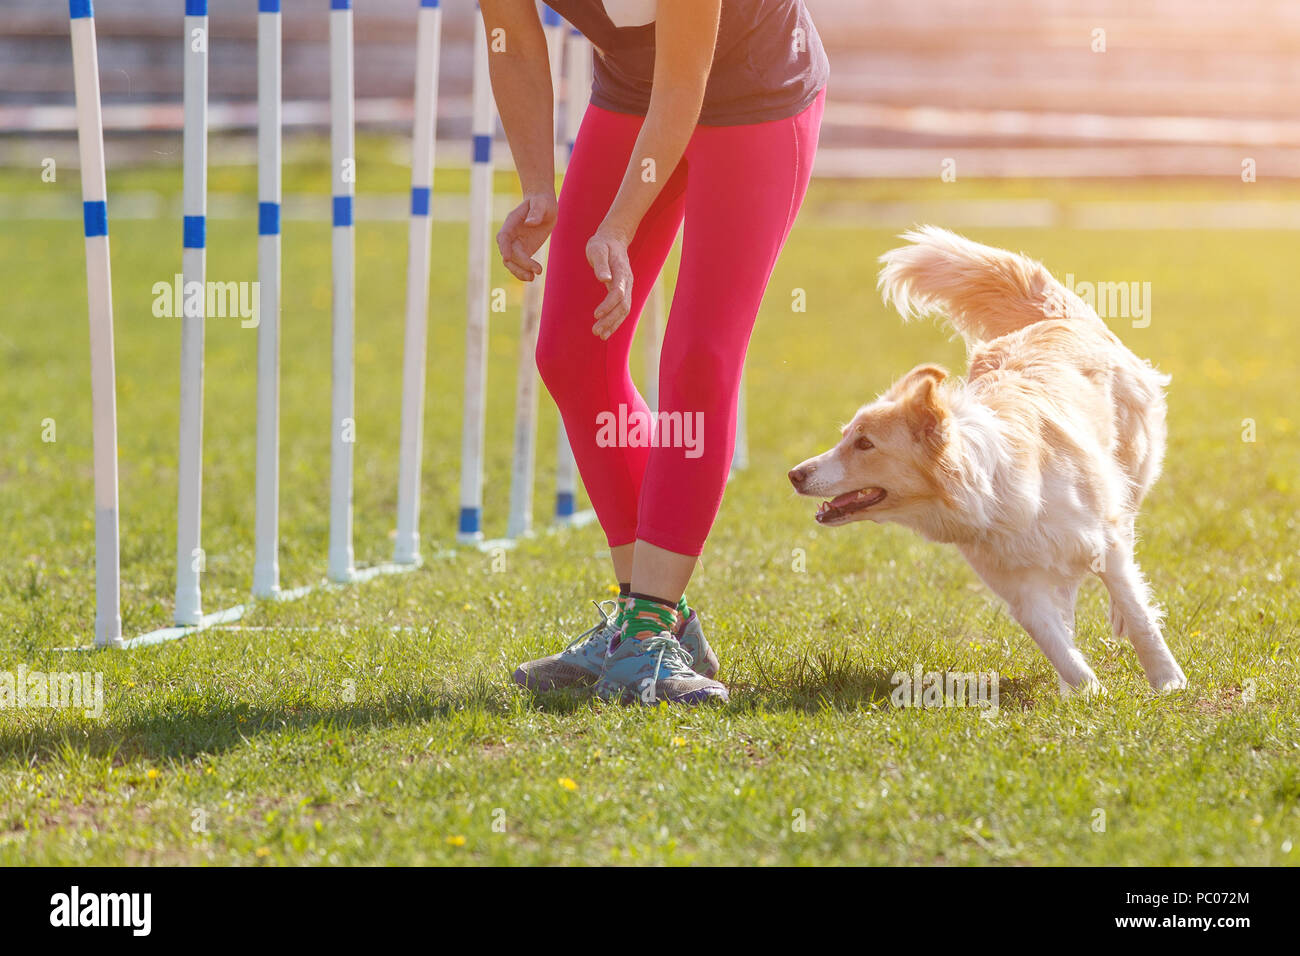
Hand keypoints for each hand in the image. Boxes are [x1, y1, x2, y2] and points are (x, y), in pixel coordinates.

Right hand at [496, 192, 556, 281]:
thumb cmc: (541, 202)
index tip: (507, 257)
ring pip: (512, 262)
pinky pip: (520, 264)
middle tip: (533, 273)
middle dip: (519, 264)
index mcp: (511, 222)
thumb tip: (530, 223)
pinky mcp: (524, 251)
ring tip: (533, 278)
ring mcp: (516, 244)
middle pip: (509, 253)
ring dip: (520, 272)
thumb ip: (535, 212)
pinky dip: (524, 271)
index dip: (504, 247)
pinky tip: (532, 277)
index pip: (504, 237)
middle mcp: (511, 235)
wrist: (543, 205)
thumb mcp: (541, 204)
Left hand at [586, 223, 633, 339]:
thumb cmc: (602, 244)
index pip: (618, 293)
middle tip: (596, 332)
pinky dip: (615, 321)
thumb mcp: (597, 249)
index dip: (608, 305)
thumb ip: (600, 264)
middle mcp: (627, 282)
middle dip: (610, 320)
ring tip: (600, 335)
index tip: (596, 315)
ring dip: (613, 324)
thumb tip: (604, 279)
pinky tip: (605, 330)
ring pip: (624, 310)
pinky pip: (621, 309)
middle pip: (623, 306)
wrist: (613, 239)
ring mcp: (627, 287)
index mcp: (621, 272)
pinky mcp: (622, 291)